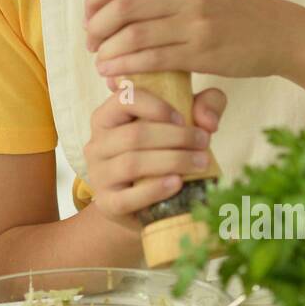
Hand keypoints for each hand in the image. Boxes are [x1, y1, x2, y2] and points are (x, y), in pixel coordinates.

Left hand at [84, 0, 290, 80]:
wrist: (279, 32)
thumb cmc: (232, 14)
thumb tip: (115, 6)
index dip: (95, 1)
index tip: (89, 20)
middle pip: (120, 7)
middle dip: (97, 30)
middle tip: (92, 46)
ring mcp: (194, 21)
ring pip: (133, 35)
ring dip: (109, 53)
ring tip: (101, 64)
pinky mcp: (202, 50)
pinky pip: (153, 59)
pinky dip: (127, 68)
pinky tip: (116, 76)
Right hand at [84, 82, 226, 225]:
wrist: (146, 202)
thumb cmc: (164, 153)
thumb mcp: (184, 122)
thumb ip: (205, 105)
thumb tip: (208, 121)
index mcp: (107, 118)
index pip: (123, 100)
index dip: (156, 106)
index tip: (183, 118)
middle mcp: (96, 144)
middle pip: (134, 135)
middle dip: (175, 137)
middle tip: (204, 142)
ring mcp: (98, 176)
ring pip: (132, 163)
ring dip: (172, 161)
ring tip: (201, 163)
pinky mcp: (107, 204)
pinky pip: (128, 197)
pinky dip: (155, 190)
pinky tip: (178, 183)